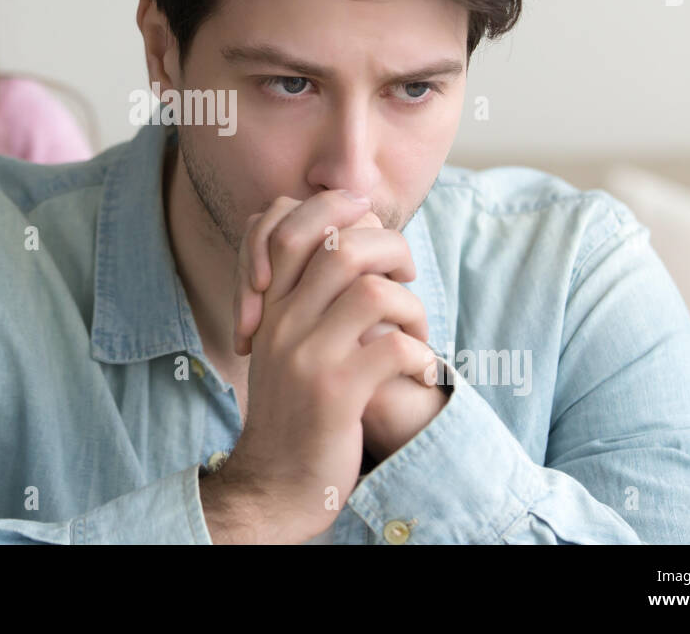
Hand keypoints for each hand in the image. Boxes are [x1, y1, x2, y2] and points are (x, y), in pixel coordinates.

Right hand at [204, 191, 437, 543]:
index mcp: (268, 304)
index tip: (369, 217)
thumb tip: (344, 239)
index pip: (285, 224)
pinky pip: (393, 347)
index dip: (332, 207)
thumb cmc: (297, 408)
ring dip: (412, 307)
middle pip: (339, 245)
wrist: (276, 482)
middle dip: (391, 248)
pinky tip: (420, 371)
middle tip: (407, 275)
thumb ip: (303, 297)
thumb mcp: (286, 345)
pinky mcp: (336, 393)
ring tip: (416, 332)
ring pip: (372, 291)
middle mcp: (280, 320)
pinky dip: (420, 355)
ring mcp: (306, 356)